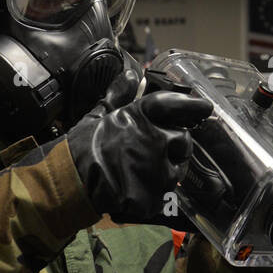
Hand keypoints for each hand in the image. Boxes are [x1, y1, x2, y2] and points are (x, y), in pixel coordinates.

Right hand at [66, 91, 212, 221]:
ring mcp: (157, 169)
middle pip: (182, 141)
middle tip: (154, 151)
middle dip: (173, 146)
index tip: (205, 107)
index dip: (193, 105)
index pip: (177, 106)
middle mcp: (156, 140)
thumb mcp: (99, 115)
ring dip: (166, 170)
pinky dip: (152, 193)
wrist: (68, 181)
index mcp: (142, 116)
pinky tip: (134, 188)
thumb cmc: (81, 147)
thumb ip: (119, 96)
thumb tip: (131, 76)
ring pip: (177, 169)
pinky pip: (163, 194)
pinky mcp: (154, 195)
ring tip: (141, 171)